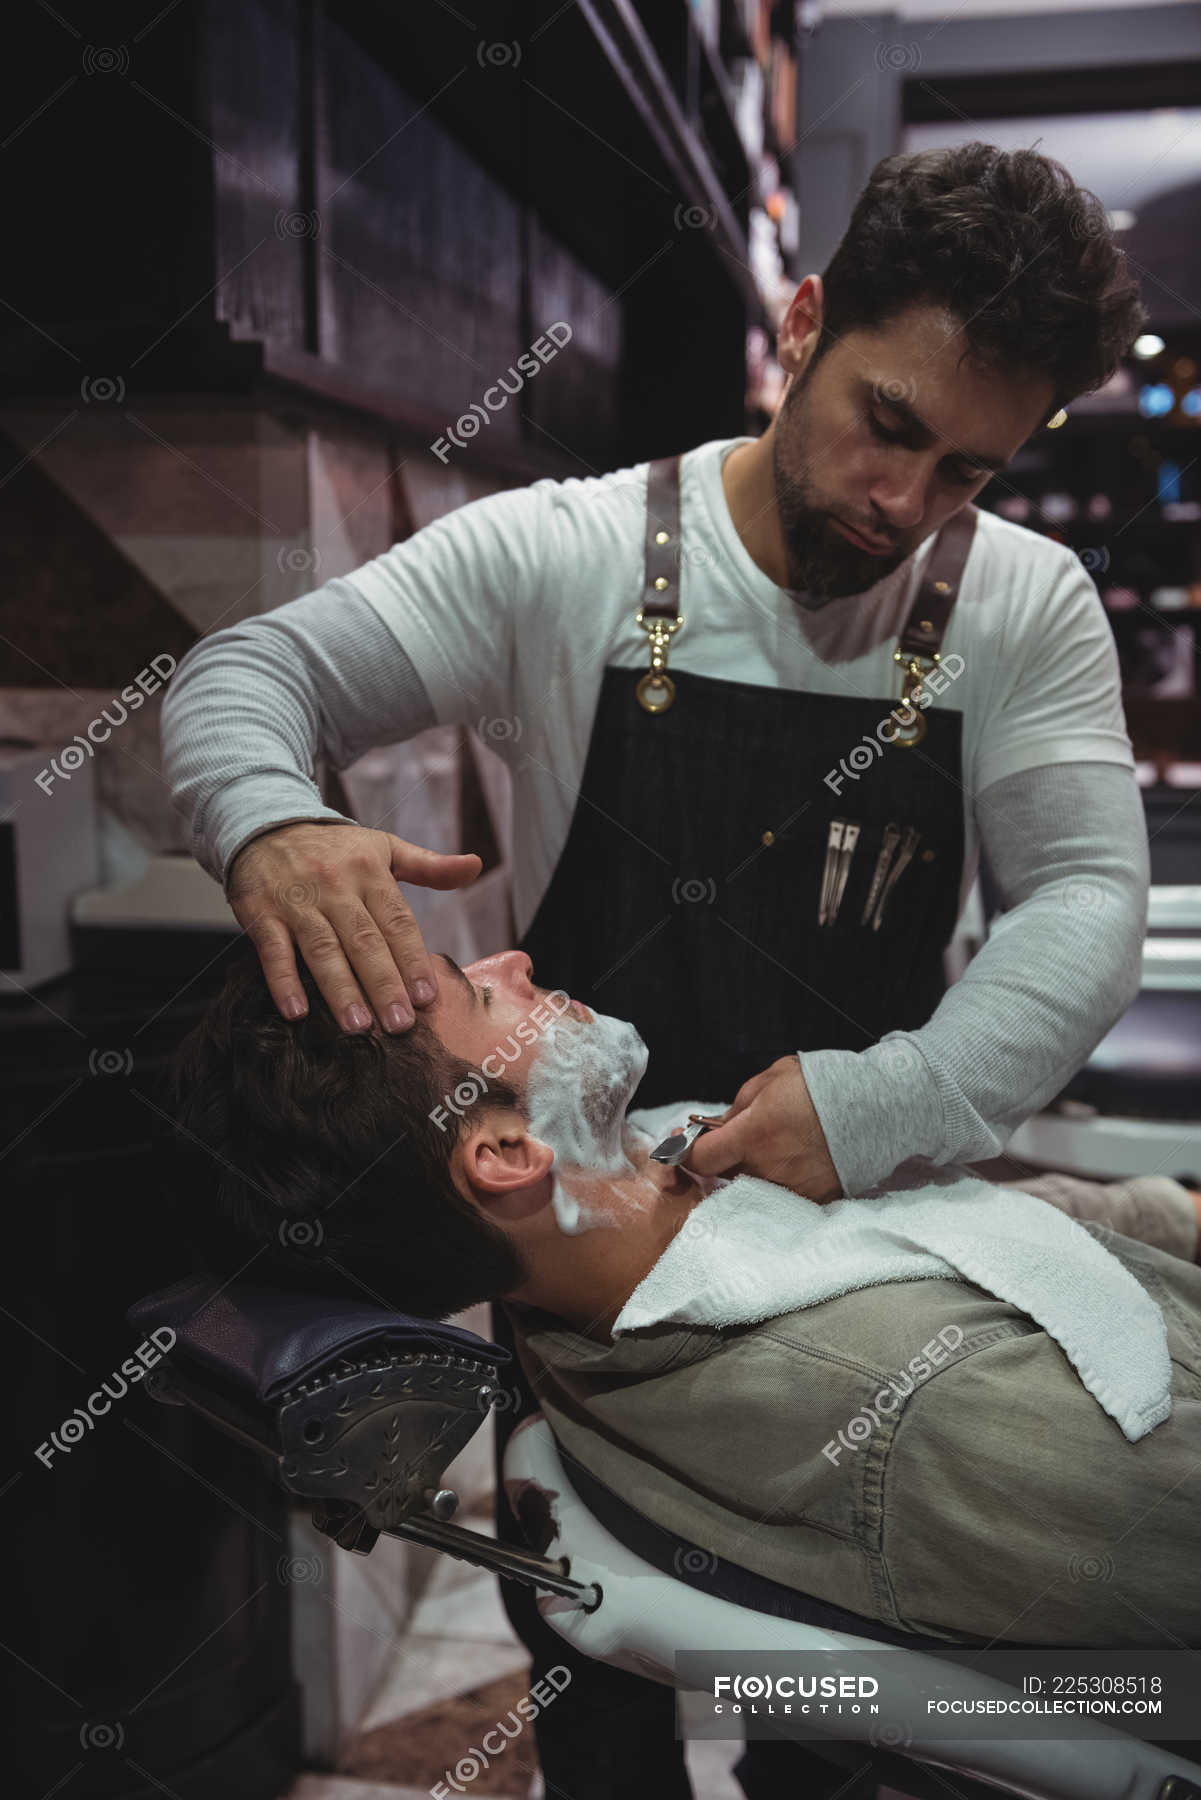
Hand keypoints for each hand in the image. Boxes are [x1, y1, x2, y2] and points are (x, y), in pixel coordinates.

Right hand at [227, 821, 481, 1031]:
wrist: (265, 825)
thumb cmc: (334, 848)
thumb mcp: (383, 848)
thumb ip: (429, 866)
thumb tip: (475, 867)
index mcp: (370, 873)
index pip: (397, 922)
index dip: (412, 960)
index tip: (427, 997)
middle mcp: (336, 887)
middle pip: (364, 941)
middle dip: (383, 984)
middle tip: (400, 1024)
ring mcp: (298, 902)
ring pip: (323, 949)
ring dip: (340, 989)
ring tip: (358, 1026)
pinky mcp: (262, 913)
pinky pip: (273, 951)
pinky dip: (283, 981)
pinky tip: (296, 1012)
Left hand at [681, 1055, 842, 1201]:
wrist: (874, 1107)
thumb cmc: (821, 1086)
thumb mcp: (770, 1080)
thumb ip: (738, 1106)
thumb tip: (718, 1125)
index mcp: (752, 1136)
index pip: (699, 1159)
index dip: (684, 1151)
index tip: (683, 1141)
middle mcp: (766, 1168)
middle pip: (723, 1175)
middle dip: (721, 1158)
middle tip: (734, 1138)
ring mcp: (789, 1189)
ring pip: (750, 1186)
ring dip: (750, 1170)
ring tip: (772, 1146)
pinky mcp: (811, 1200)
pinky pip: (780, 1195)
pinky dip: (778, 1181)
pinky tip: (792, 1161)